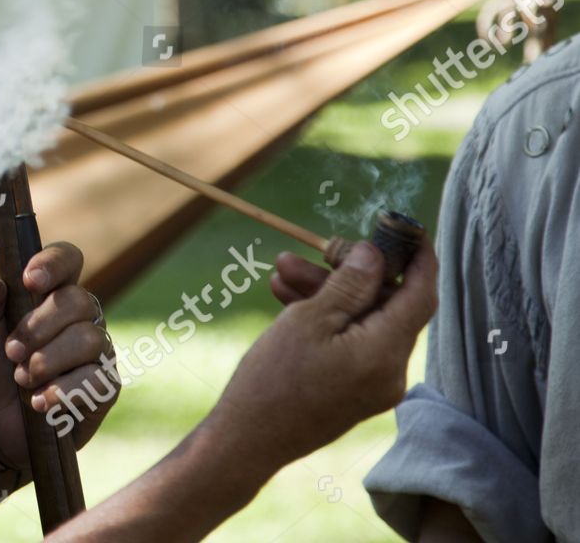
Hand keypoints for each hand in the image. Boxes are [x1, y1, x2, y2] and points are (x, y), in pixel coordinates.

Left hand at [0, 241, 113, 470]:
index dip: (53, 263)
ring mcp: (99, 350)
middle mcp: (83, 316)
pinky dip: (61, 391)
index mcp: (53, 293)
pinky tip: (38, 403)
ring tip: (21, 379)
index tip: (29, 281)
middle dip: (38, 327)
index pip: (68, 259)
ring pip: (88, 339)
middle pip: (77, 300)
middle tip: (11, 351)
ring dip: (46, 361)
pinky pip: (96, 378)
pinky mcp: (106, 386)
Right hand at [207, 238, 437, 473]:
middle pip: (385, 305)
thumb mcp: (309, 319)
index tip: (407, 228)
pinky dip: (326, 319)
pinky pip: (349, 342)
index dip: (417, 258)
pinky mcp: (354, 391)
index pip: (420, 295)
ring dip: (327, 292)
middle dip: (349, 271)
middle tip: (318, 246)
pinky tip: (287, 297)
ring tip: (281, 269)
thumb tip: (375, 254)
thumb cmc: (274, 378)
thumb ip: (349, 284)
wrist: (248, 439)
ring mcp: (373, 384)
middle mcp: (390, 371)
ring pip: (361, 321)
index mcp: (386, 352)